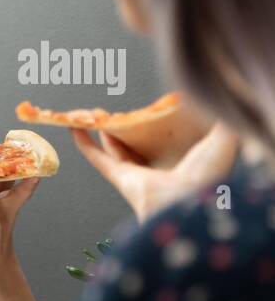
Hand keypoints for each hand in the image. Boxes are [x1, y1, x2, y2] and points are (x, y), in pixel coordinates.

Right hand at [72, 122, 238, 222]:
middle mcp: (158, 171)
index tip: (154, 111)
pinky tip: (76, 128)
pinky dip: (85, 144)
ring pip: (115, 149)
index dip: (159, 127)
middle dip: (129, 129)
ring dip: (103, 131)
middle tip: (122, 112)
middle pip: (138, 145)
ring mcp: (137, 175)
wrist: (189, 200)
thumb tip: (220, 99)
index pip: (167, 143)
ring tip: (95, 115)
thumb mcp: (225, 139)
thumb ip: (223, 119)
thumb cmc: (210, 176)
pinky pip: (98, 158)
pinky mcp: (121, 177)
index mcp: (184, 164)